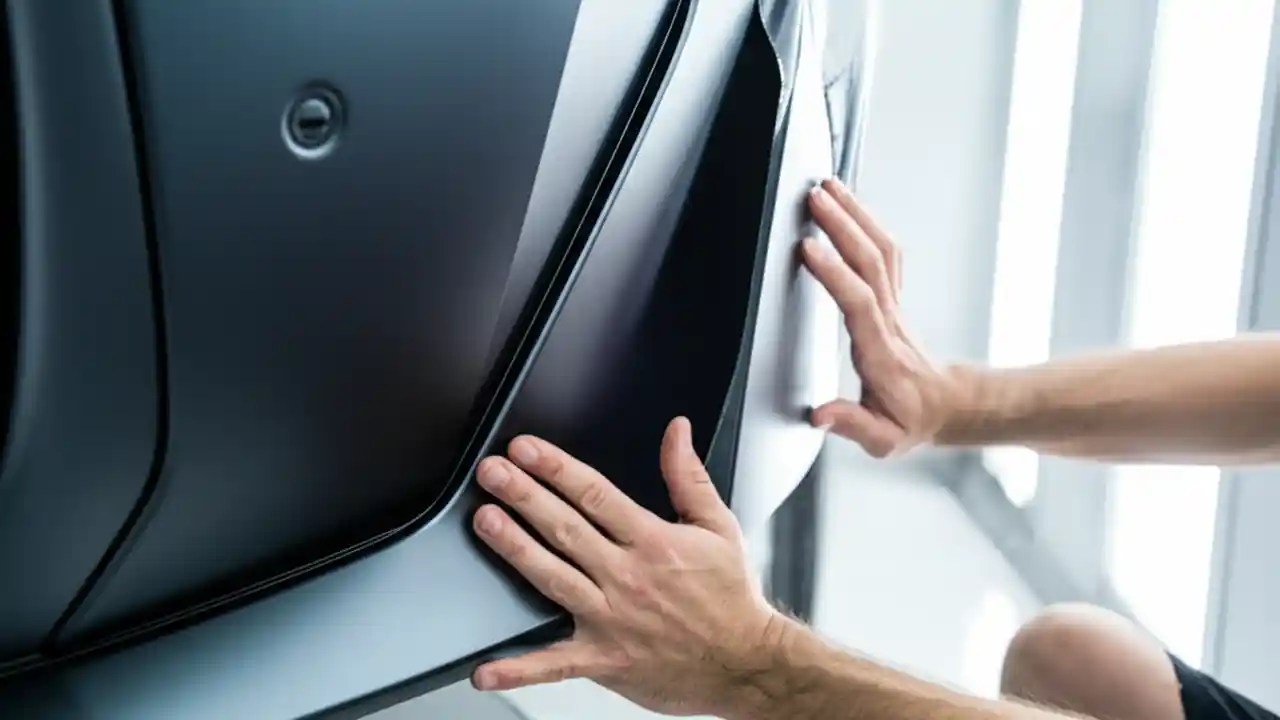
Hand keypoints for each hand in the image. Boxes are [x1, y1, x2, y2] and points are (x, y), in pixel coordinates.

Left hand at [470, 417, 780, 716]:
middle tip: (492, 472)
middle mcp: (627, 577)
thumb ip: (688, 476)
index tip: (525, 448)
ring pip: (553, 578)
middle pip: (566, 529)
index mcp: (653, 542)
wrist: (747, 663)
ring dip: (515, 549)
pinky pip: (554, 665)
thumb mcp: (718, 526)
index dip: (556, 468)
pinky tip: (485, 668)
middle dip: (524, 496)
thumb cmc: (731, 597)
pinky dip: (518, 669)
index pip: (595, 494)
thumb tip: (676, 430)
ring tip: (485, 521)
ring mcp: (611, 619)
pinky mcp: (604, 659)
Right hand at [801, 178, 961, 456]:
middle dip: (842, 224)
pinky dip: (864, 222)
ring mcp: (893, 305)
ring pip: (879, 249)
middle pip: (870, 262)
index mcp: (880, 353)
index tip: (808, 247)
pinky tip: (845, 204)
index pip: (858, 304)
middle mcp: (888, 321)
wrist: (946, 405)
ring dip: (854, 213)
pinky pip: (882, 251)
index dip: (833, 273)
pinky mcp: (892, 296)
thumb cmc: (911, 420)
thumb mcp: (882, 440)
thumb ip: (851, 424)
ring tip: (827, 186)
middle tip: (814, 196)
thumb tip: (820, 414)